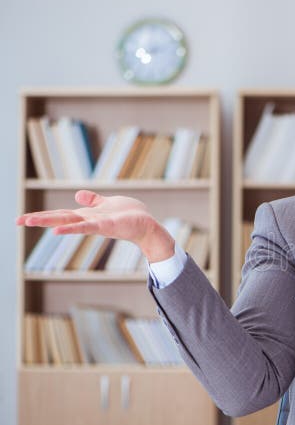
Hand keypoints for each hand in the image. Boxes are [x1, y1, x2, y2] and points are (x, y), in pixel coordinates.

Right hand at [16, 190, 174, 261]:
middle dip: (38, 219)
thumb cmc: (129, 215)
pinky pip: (87, 226)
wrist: (148, 225)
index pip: (60, 214)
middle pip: (59, 218)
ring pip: (69, 221)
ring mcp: (96, 223)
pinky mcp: (107, 225)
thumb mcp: (107, 203)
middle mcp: (88, 220)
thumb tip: (77, 194)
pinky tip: (57, 230)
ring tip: (29, 221)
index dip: (42, 215)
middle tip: (16, 221)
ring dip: (49, 222)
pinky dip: (72, 228)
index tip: (21, 218)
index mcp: (86, 215)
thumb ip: (92, 200)